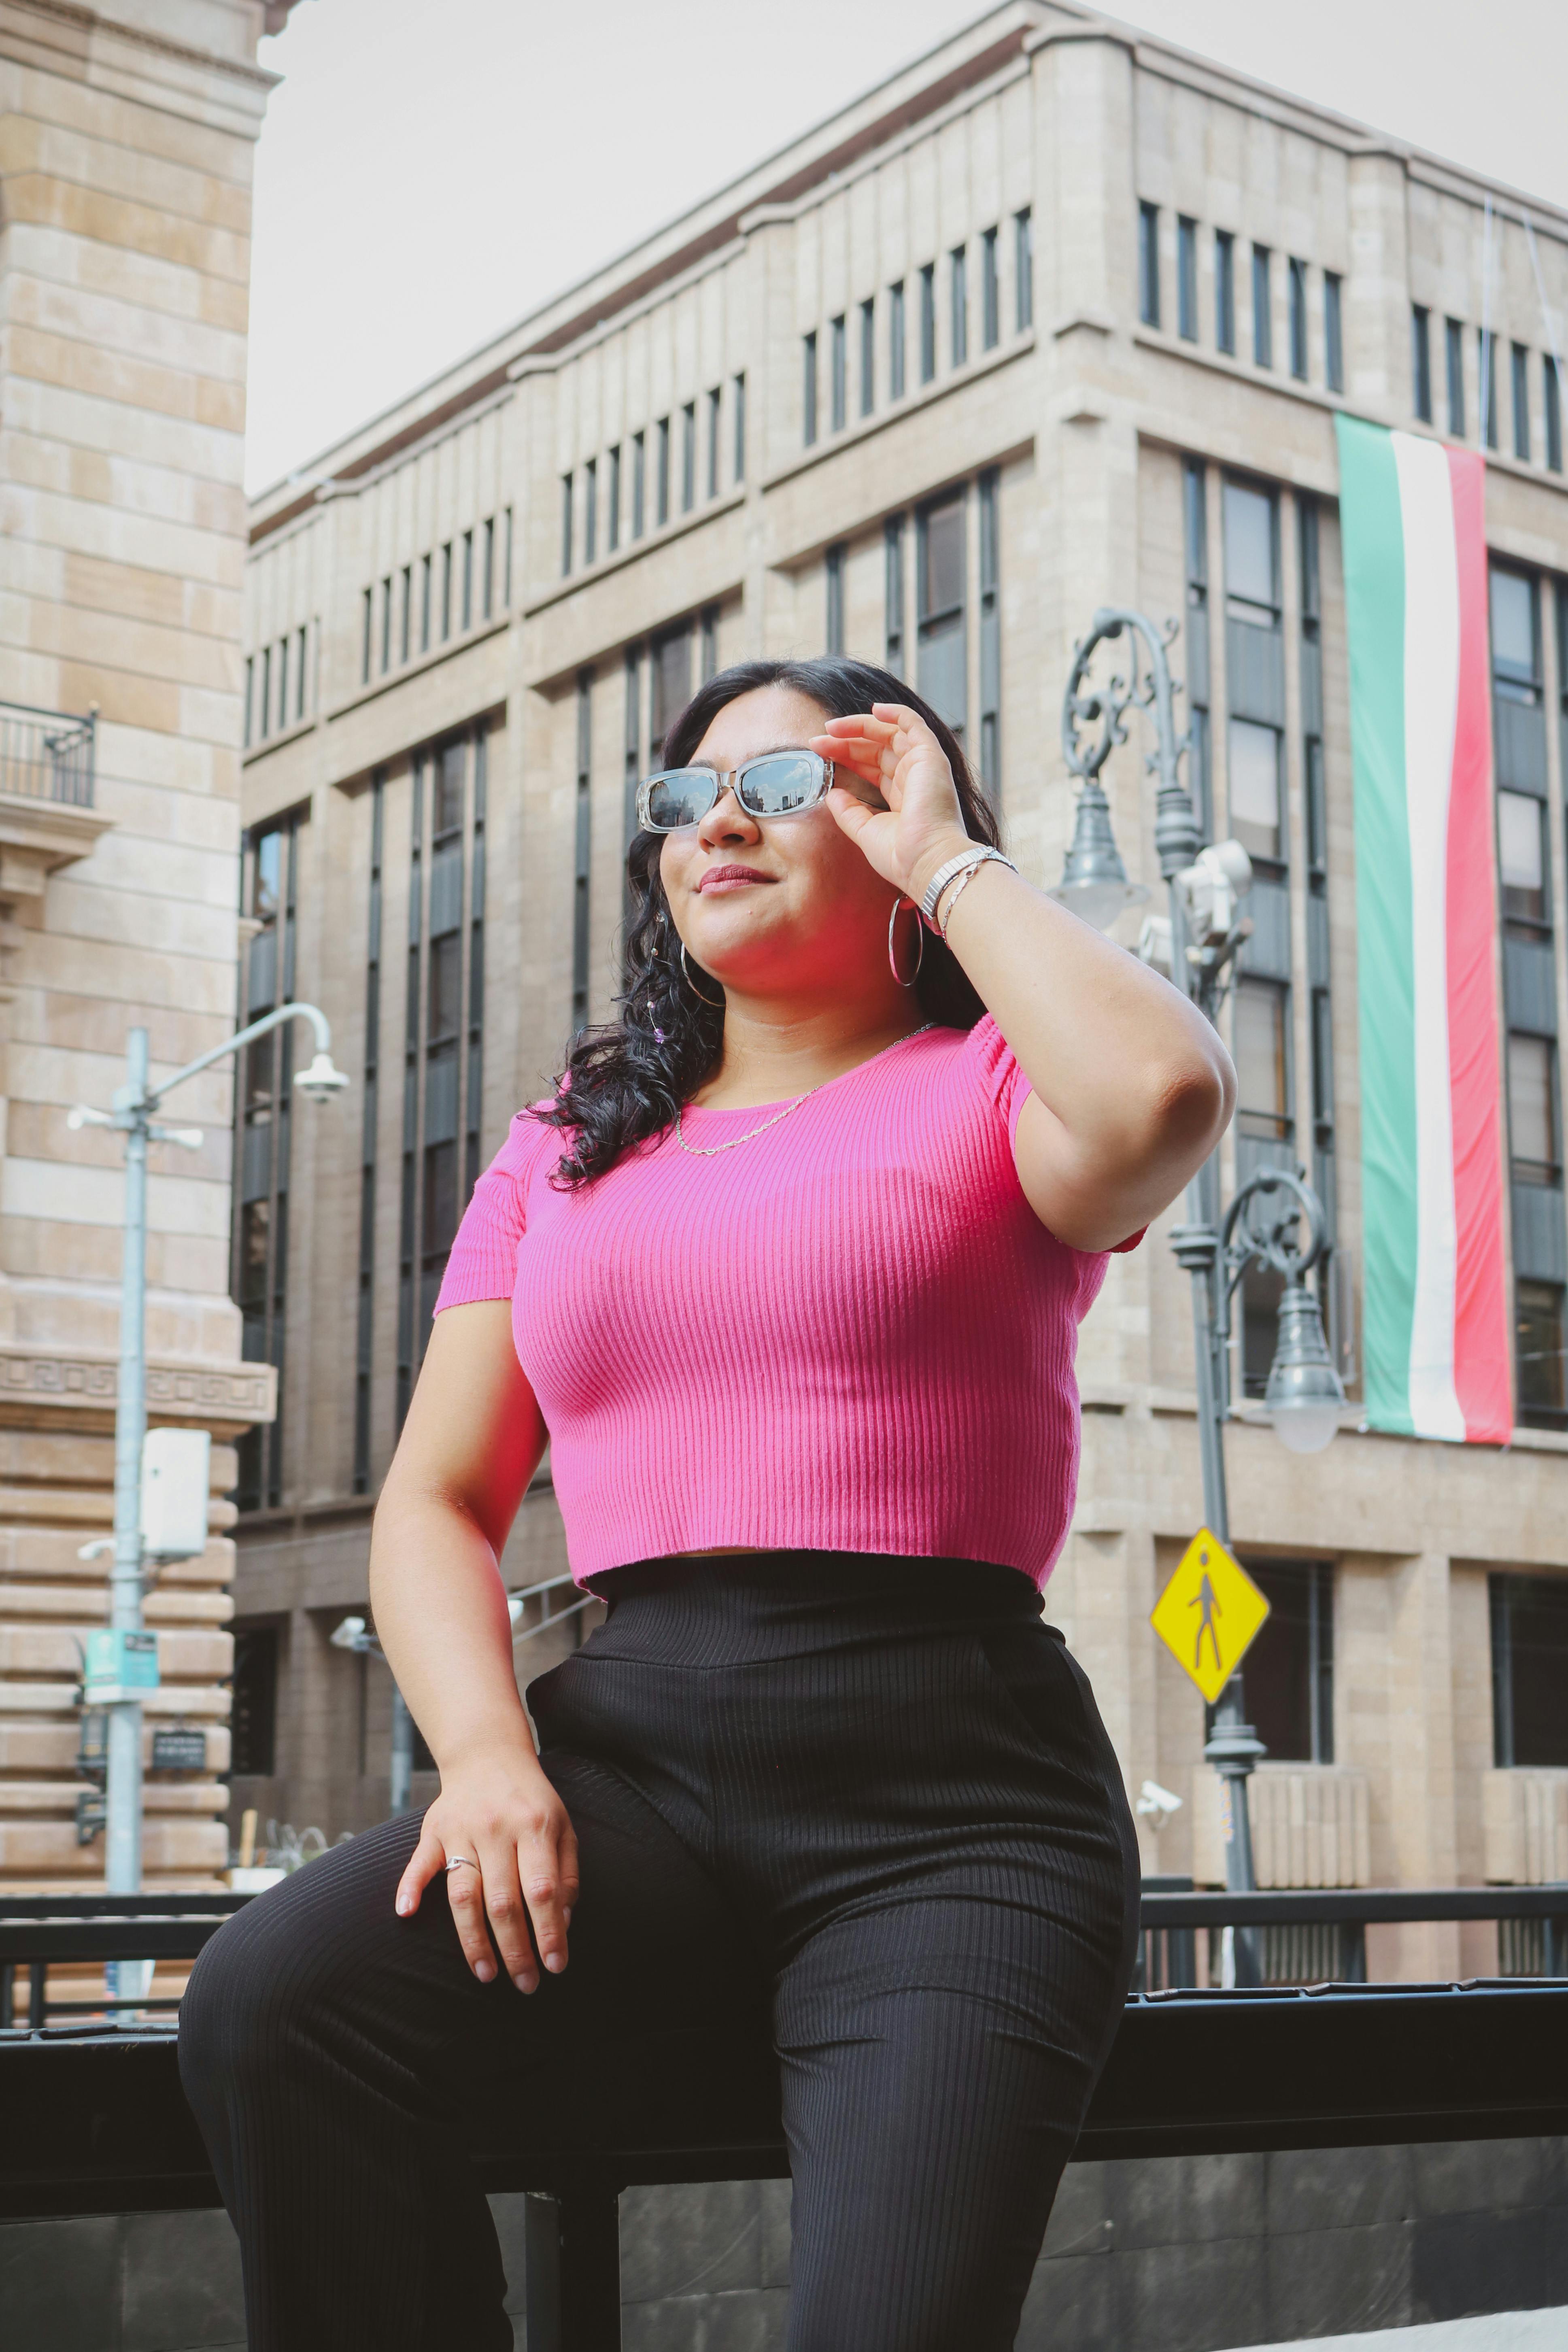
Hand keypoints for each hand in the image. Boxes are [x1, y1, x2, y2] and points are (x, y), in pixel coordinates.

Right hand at [395, 1749, 578, 1993]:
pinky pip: (419, 1863)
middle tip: (525, 1985)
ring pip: (463, 1894)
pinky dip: (409, 1887)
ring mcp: (461, 1830)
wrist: (488, 1754)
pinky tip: (406, 1914)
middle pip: (503, 1901)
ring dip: (473, 1940)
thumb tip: (564, 1923)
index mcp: (534, 1826)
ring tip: (486, 1974)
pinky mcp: (434, 1830)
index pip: (542, 1890)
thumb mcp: (562, 1827)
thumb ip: (566, 1874)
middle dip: (515, 1949)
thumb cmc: (531, 1800)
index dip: (549, 1932)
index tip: (556, 1966)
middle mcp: (497, 1829)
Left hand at [810, 704, 970, 903]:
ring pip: (890, 733)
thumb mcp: (865, 831)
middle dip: (845, 742)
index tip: (820, 753)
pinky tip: (873, 710)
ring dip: (860, 726)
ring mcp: (923, 766)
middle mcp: (914, 778)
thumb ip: (849, 812)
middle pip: (876, 748)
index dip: (846, 757)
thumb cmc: (902, 856)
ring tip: (832, 727)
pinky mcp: (930, 756)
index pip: (872, 767)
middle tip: (818, 741)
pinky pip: (913, 724)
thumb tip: (833, 794)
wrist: (926, 862)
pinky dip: (895, 713)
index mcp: (902, 797)